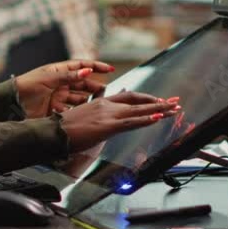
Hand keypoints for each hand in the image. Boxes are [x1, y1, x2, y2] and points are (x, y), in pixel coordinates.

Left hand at [14, 60, 113, 118]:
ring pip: (80, 98)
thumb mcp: (49, 78)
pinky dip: (78, 112)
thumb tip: (87, 71)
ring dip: (89, 100)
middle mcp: (61, 84)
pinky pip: (72, 110)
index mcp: (59, 71)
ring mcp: (59, 97)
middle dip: (96, 87)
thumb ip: (69, 76)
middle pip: (83, 84)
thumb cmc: (27, 85)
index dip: (95, 67)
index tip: (109, 69)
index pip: (81, 66)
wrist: (12, 103)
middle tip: (107, 92)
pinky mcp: (56, 110)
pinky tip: (85, 113)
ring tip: (100, 103)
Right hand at [59, 91, 181, 152]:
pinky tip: (158, 118)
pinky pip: (132, 122)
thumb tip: (104, 115)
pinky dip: (146, 119)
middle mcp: (107, 105)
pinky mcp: (108, 126)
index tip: (158, 100)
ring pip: (139, 110)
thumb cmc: (65, 128)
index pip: (128, 96)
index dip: (145, 98)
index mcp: (101, 102)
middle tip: (174, 102)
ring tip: (173, 109)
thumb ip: (96, 112)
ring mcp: (108, 114)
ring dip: (159, 110)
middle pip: (138, 100)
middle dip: (158, 102)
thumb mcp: (84, 115)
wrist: (53, 132)